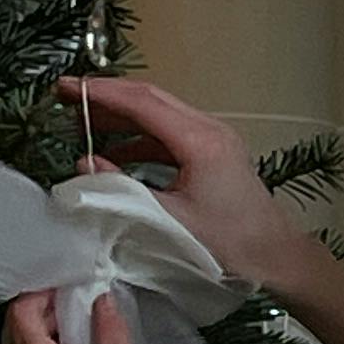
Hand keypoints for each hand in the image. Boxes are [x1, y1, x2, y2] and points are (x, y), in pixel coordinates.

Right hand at [52, 76, 306, 288]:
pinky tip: (115, 154)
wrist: (277, 255)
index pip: (142, 103)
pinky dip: (139, 138)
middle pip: (150, 99)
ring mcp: (213, 139)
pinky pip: (169, 135)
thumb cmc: (231, 243)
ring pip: (159, 115)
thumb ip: (124, 190)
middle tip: (67, 97)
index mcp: (200, 141)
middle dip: (107, 96)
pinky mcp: (213, 153)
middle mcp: (209, 130)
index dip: (100, 93)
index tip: (66, 88)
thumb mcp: (170, 220)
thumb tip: (86, 163)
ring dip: (122, 117)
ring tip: (84, 123)